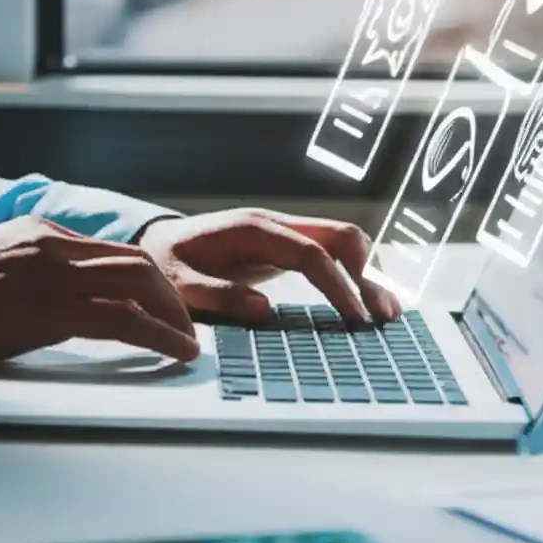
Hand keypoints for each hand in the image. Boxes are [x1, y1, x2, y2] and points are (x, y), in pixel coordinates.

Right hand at [0, 216, 198, 366]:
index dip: (148, 278)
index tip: (163, 301)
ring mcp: (55, 274)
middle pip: (137, 262)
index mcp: (43, 232)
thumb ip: (36, 267)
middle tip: (185, 322)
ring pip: (139, 285)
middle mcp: (55, 246)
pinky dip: (160, 335)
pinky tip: (176, 350)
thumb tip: (68, 293)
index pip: (114, 250)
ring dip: (173, 315)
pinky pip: (124, 320)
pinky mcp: (51, 308)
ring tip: (188, 340)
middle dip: (170, 295)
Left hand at [136, 208, 401, 322]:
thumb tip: (263, 308)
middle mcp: (276, 224)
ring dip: (366, 274)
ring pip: (342, 242)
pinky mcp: (287, 246)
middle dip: (367, 274)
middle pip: (339, 236)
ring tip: (385, 314)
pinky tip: (363, 302)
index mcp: (253, 229)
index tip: (355, 318)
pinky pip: (329, 254)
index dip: (338, 284)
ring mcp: (285, 232)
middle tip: (383, 317)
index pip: (311, 253)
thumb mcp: (176, 282)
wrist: (158, 242)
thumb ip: (215, 294)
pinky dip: (351, 275)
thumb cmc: (166, 263)